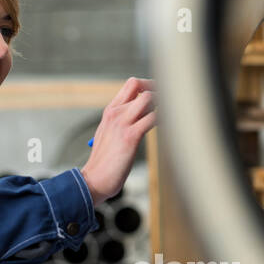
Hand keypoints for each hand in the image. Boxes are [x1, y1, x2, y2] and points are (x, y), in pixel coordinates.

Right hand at [80, 77, 155, 204]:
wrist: (94, 180)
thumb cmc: (104, 162)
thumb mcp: (109, 134)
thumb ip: (122, 121)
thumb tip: (144, 115)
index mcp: (110, 110)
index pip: (132, 84)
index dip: (149, 85)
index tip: (160, 96)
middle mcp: (115, 113)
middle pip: (140, 85)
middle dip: (158, 91)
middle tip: (169, 103)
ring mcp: (122, 123)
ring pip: (148, 99)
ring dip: (161, 105)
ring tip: (167, 117)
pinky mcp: (130, 136)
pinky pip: (153, 118)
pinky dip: (163, 119)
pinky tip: (166, 127)